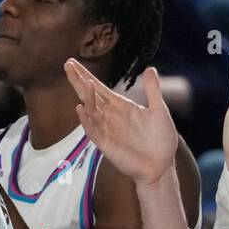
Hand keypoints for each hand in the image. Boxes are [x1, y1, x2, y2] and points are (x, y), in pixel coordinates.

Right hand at [63, 59, 177, 184]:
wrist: (161, 166)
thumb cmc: (161, 141)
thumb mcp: (159, 111)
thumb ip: (152, 90)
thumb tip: (149, 68)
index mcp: (121, 107)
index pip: (99, 88)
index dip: (86, 75)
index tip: (73, 62)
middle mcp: (110, 116)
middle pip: (90, 95)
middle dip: (78, 81)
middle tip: (67, 64)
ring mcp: (107, 130)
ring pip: (91, 110)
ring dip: (87, 97)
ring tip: (84, 83)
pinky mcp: (106, 144)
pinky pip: (93, 130)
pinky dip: (86, 120)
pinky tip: (81, 108)